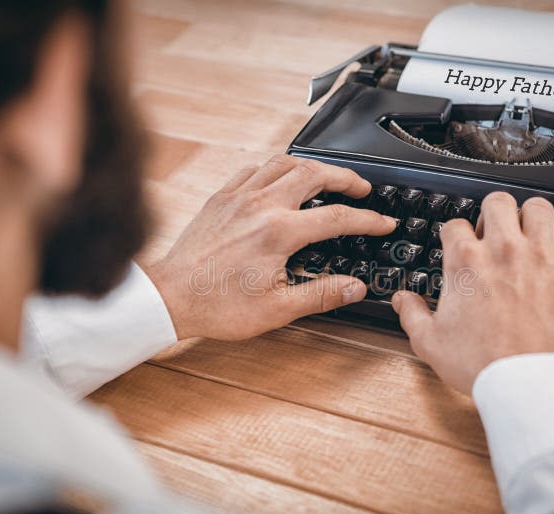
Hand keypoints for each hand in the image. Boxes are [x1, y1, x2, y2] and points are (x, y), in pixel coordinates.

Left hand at [145, 155, 396, 339]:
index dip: (367, 219)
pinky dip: (274, 169)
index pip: (337, 217)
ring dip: (311, 165)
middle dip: (345, 177)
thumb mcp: (277, 309)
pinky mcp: (221, 198)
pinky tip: (280, 179)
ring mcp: (238, 197)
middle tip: (362, 187)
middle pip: (314, 174)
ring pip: (283, 163)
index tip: (383, 222)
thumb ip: (321, 294)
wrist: (170, 297)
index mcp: (278, 233)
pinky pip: (253, 170)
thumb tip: (354, 287)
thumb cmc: (216, 305)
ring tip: (327, 175)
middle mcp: (260, 206)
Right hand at [391, 192, 553, 394]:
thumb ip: (412, 314)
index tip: (460, 246)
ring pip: (540, 208)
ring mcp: (541, 257)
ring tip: (532, 231)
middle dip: (494, 212)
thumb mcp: (429, 342)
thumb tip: (402, 299)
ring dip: (534, 216)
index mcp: (466, 261)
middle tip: (495, 230)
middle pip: (498, 202)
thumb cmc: (480, 363)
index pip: (455, 224)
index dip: (455, 234)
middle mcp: (504, 250)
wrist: (524, 382)